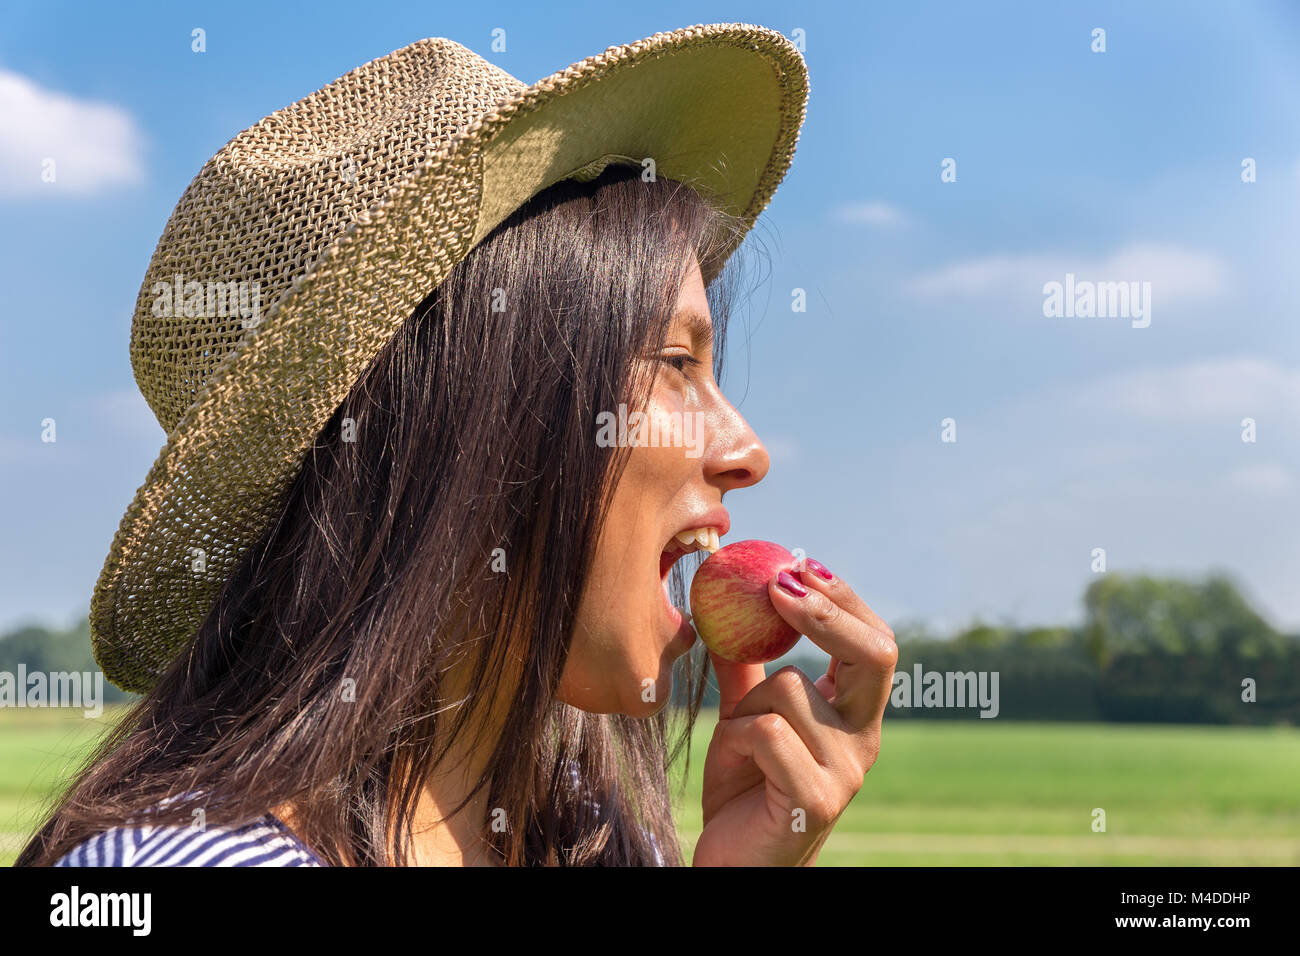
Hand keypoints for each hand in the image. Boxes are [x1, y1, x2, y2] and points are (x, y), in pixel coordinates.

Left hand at [692, 559, 896, 865]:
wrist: (734, 863)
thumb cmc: (744, 790)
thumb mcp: (743, 716)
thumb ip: (745, 667)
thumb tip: (723, 601)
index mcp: (854, 715)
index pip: (873, 642)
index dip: (843, 600)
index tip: (800, 562)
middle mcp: (863, 740)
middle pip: (874, 654)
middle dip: (827, 612)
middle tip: (779, 584)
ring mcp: (846, 772)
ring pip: (788, 690)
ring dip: (741, 708)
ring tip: (733, 748)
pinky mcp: (817, 801)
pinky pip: (767, 732)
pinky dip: (734, 741)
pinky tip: (734, 772)